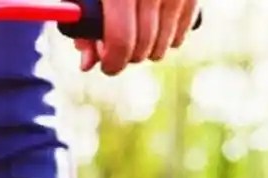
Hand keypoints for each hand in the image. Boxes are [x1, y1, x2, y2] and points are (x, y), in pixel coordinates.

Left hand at [74, 0, 198, 75]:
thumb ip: (83, 21)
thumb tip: (87, 64)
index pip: (120, 39)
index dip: (112, 61)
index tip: (106, 66)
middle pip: (143, 44)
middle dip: (128, 57)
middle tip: (118, 55)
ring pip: (165, 41)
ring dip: (150, 50)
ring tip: (138, 45)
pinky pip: (185, 26)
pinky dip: (172, 36)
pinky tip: (160, 34)